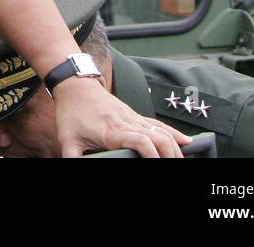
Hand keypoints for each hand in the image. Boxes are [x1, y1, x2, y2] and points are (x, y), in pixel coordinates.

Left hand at [53, 77, 190, 157]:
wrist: (74, 85)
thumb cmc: (70, 112)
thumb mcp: (66, 139)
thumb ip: (72, 158)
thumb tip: (72, 167)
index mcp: (112, 130)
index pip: (140, 141)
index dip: (152, 155)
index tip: (157, 166)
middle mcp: (127, 122)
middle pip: (158, 137)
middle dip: (170, 155)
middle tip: (174, 168)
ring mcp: (133, 117)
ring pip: (162, 131)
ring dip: (175, 148)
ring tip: (181, 161)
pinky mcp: (135, 115)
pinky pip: (159, 124)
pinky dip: (174, 134)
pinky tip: (186, 142)